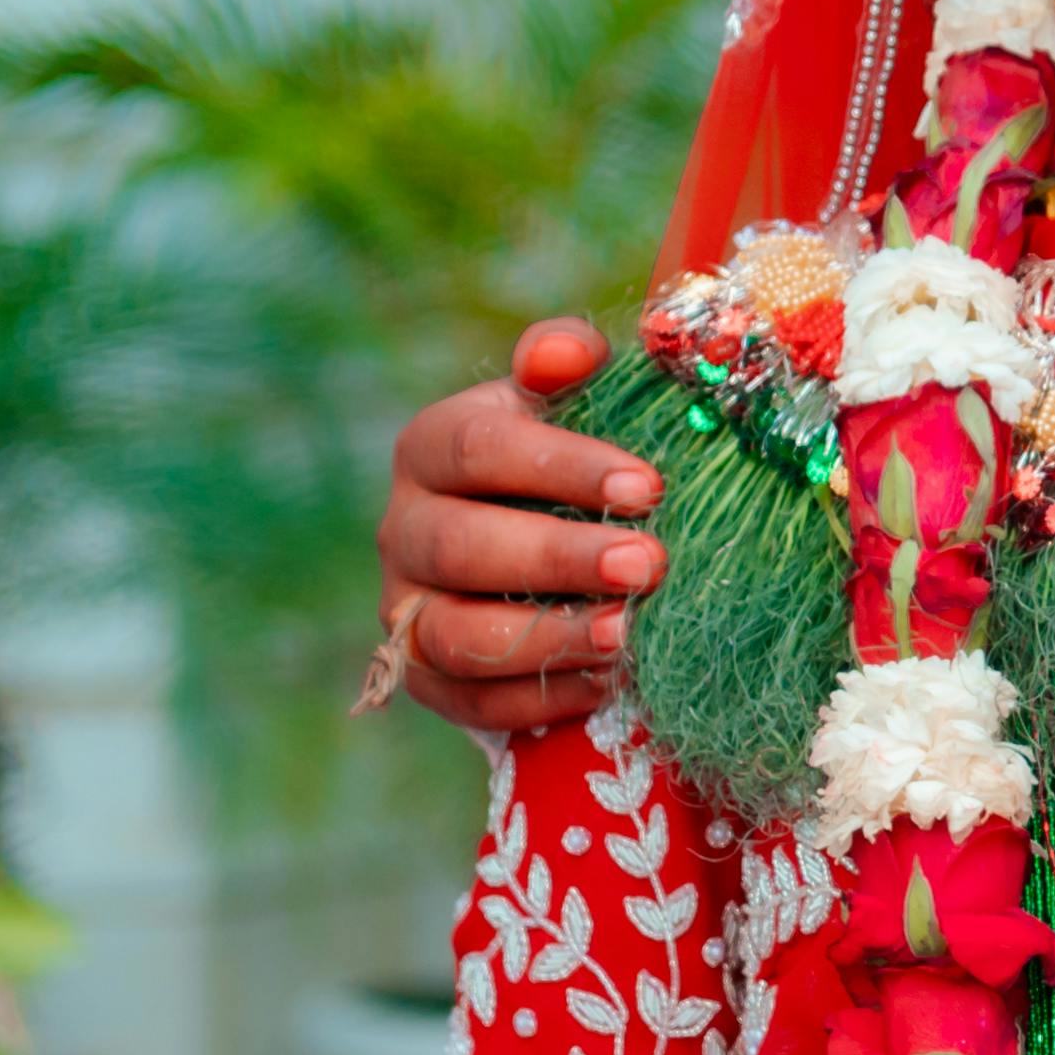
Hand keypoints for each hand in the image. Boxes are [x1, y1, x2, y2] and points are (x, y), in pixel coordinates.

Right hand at [374, 319, 662, 733]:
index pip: (478, 450)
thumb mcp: (563, 402)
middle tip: (650, 564)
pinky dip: (543, 697)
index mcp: (430, 446)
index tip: (648, 485)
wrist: (533, 547)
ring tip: (629, 632)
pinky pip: (473, 703)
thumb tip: (567, 351)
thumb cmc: (561, 460)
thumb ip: (566, 364)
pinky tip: (610, 682)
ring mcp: (407, 611)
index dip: (562, 467)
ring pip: (458, 636)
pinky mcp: (428, 681)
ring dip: (549, 636)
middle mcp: (404, 529)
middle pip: (463, 547)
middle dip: (561, 558)